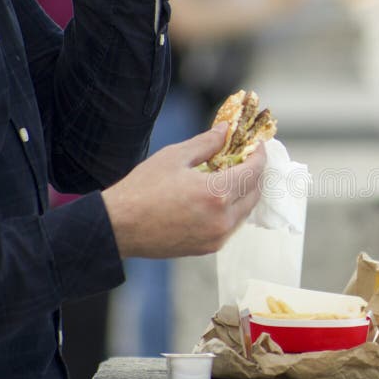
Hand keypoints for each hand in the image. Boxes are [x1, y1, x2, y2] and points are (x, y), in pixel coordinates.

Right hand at [102, 125, 266, 257]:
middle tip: (247, 158)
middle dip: (255, 173)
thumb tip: (225, 130)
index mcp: (216, 193)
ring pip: (245, 211)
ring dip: (245, 192)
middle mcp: (223, 219)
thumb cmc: (142, 190)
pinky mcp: (209, 248)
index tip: (257, 145)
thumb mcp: (174, 156)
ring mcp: (217, 237)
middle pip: (255, 192)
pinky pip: (232, 226)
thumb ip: (206, 143)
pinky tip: (220, 197)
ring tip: (234, 176)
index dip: (259, 155)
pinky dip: (233, 209)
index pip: (253, 171)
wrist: (119, 228)